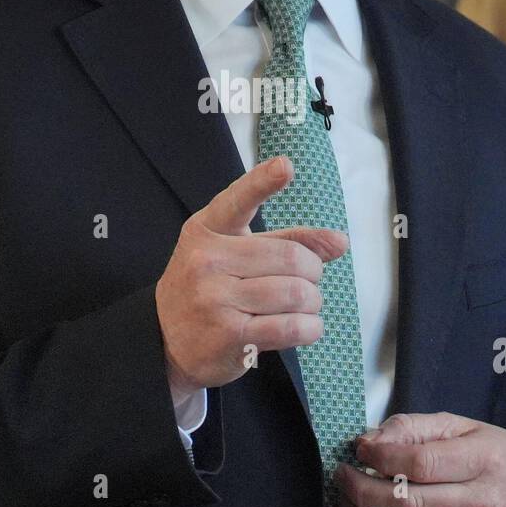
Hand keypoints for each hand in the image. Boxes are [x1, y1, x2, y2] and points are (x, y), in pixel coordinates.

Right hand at [156, 156, 347, 392]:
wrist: (166, 340)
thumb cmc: (210, 287)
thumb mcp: (237, 253)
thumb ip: (287, 241)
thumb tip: (339, 241)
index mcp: (207, 230)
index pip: (237, 201)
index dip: (263, 182)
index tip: (285, 166)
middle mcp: (207, 260)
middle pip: (291, 257)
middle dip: (313, 271)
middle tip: (308, 282)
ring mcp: (215, 299)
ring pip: (295, 293)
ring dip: (312, 302)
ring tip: (304, 306)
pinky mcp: (229, 336)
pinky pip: (290, 326)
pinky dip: (310, 327)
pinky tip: (307, 326)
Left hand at [333, 411, 505, 506]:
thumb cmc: (492, 456)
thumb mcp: (461, 426)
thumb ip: (414, 426)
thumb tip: (371, 439)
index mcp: (483, 462)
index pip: (421, 463)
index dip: (381, 456)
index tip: (360, 448)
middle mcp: (478, 505)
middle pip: (406, 505)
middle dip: (361, 490)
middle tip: (343, 475)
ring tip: (348, 501)